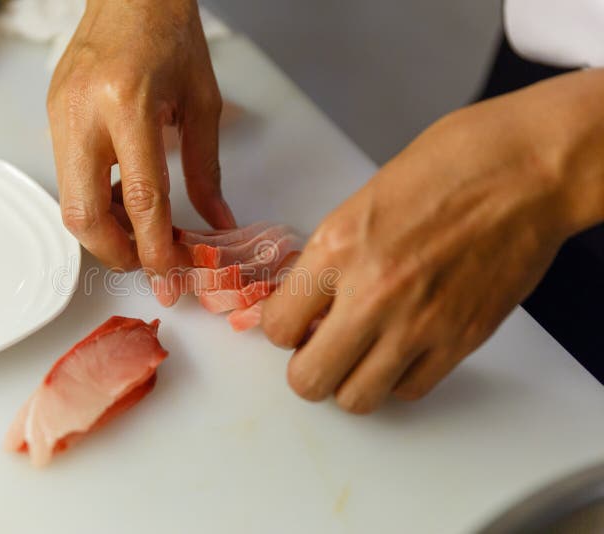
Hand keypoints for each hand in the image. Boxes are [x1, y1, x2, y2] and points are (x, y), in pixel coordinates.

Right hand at [48, 0, 234, 276]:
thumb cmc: (169, 33)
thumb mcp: (203, 103)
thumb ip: (207, 170)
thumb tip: (216, 223)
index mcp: (128, 103)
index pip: (140, 198)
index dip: (155, 249)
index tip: (169, 280)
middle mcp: (83, 112)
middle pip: (83, 214)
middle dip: (116, 253)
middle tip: (149, 263)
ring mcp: (59, 115)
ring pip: (70, 201)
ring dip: (106, 231)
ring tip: (143, 231)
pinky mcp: (51, 116)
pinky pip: (68, 178)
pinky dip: (96, 203)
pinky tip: (123, 200)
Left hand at [261, 69, 603, 412]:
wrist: (526, 171)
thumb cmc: (450, 167)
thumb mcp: (362, 202)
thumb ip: (329, 258)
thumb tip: (308, 299)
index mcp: (338, 248)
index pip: (278, 326)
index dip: (282, 329)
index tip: (294, 323)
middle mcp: (372, 293)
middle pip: (309, 379)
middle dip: (307, 369)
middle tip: (319, 350)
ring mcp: (418, 324)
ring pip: (357, 399)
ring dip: (350, 381)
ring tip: (361, 354)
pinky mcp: (460, 341)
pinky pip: (410, 390)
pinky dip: (397, 378)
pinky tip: (401, 349)